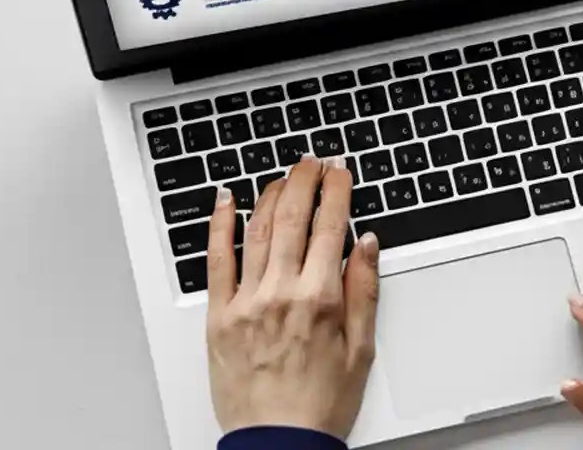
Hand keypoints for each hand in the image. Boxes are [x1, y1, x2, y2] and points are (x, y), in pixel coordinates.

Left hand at [205, 155, 379, 438]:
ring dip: (271, 193)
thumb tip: (365, 244)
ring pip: (257, 230)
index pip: (329, 226)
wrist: (277, 443)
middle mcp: (282, 293)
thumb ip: (364, 290)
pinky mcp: (219, 315)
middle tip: (314, 161)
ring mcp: (246, 301)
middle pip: (292, 217)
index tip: (340, 171)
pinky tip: (226, 200)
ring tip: (283, 175)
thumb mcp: (361, 348)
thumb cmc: (320, 404)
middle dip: (305, 180)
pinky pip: (216, 260)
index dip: (336, 190)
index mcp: (321, 299)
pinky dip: (220, 225)